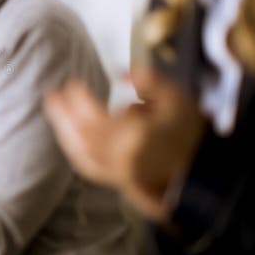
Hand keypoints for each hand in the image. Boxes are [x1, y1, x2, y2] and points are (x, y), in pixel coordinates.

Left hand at [44, 70, 205, 220]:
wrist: (203, 172)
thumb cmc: (188, 132)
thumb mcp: (177, 98)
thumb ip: (149, 81)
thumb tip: (118, 72)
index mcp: (137, 136)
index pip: (97, 115)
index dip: (80, 98)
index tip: (73, 82)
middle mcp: (124, 157)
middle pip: (82, 134)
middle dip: (62, 113)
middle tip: (51, 94)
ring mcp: (119, 173)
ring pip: (80, 152)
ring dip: (62, 129)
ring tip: (54, 109)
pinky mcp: (117, 181)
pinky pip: (87, 166)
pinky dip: (72, 148)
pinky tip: (65, 134)